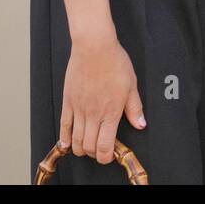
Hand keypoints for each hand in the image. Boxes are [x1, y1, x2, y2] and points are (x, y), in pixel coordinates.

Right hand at [61, 33, 144, 163]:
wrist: (94, 46)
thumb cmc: (114, 61)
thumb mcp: (131, 85)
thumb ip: (134, 108)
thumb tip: (140, 124)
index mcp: (111, 112)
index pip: (106, 146)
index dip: (106, 157)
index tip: (109, 156)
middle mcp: (94, 114)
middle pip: (90, 147)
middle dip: (95, 154)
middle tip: (99, 150)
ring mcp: (79, 108)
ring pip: (76, 140)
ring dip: (81, 148)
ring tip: (86, 146)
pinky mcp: (68, 101)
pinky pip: (64, 125)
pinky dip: (64, 138)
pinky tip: (67, 143)